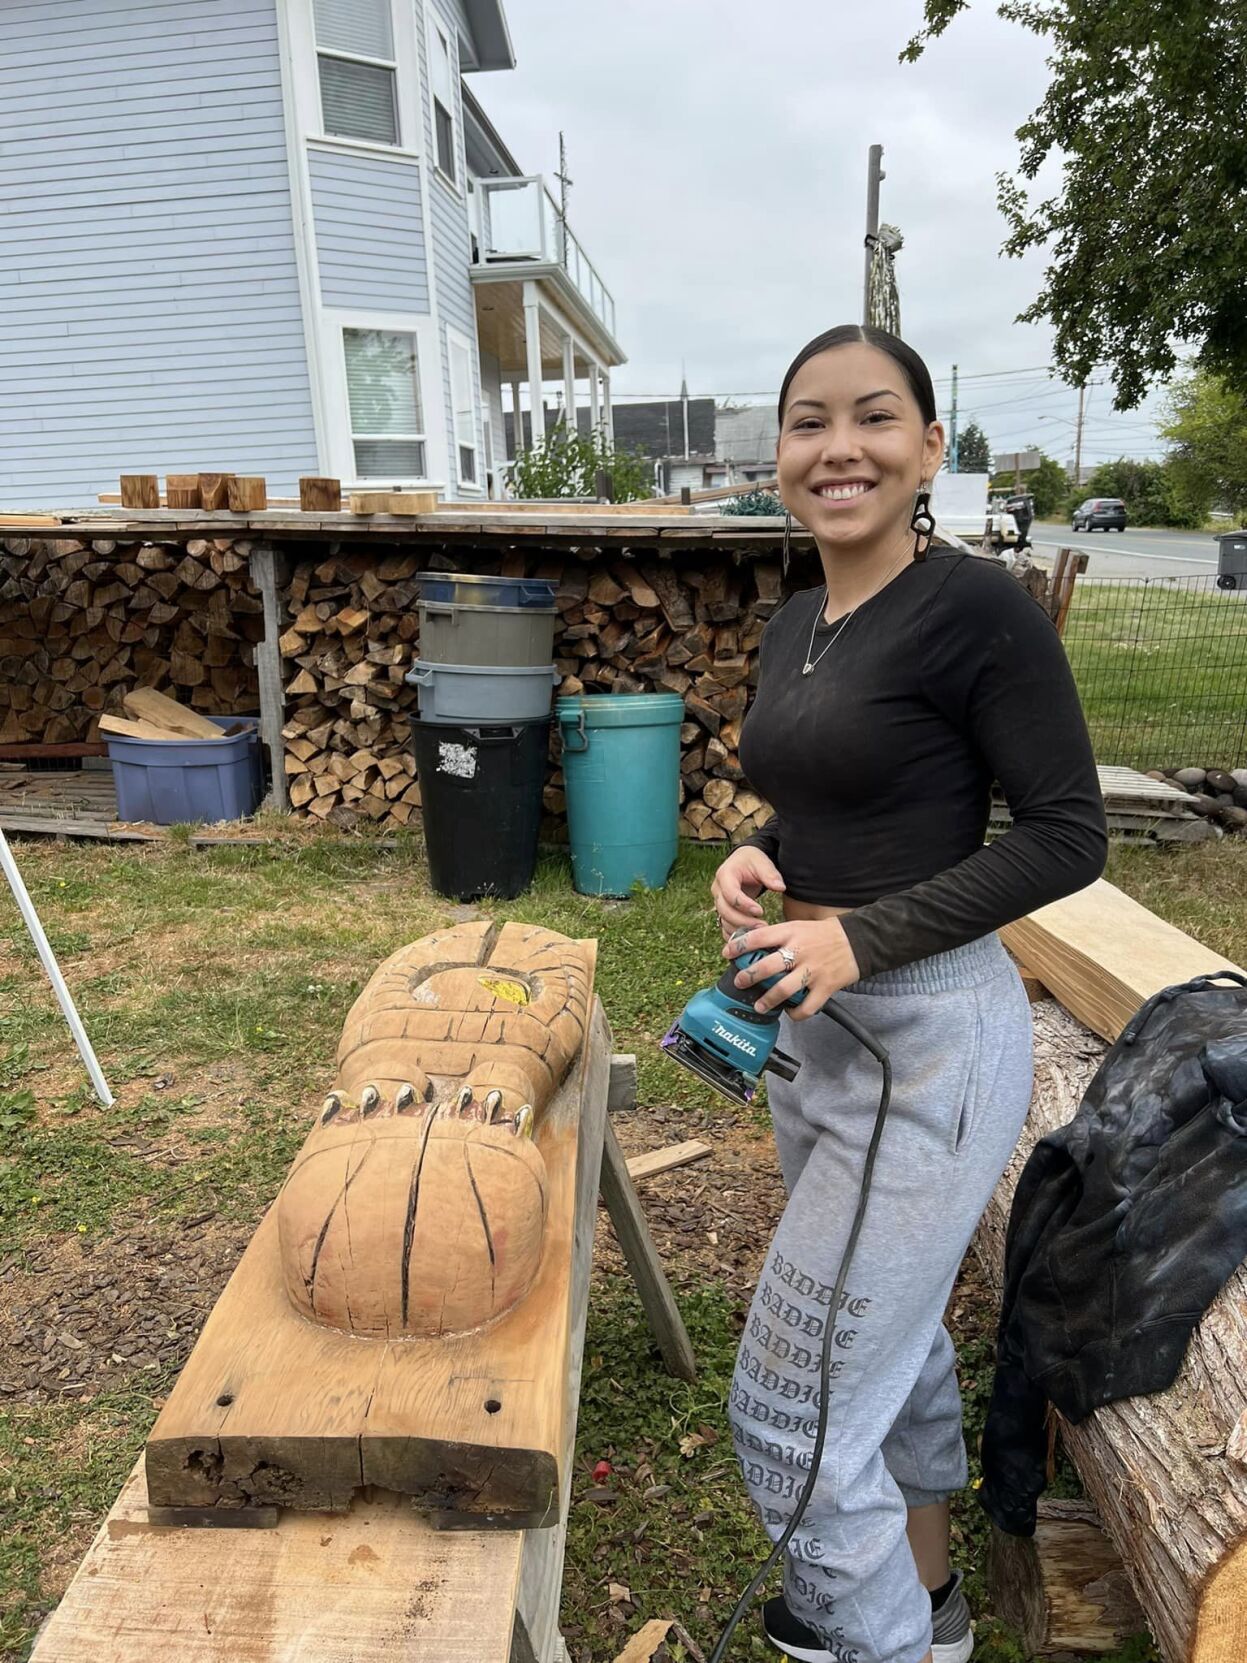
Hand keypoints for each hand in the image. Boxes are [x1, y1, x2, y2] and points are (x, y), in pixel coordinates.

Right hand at [711, 845, 785, 937]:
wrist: (743, 862)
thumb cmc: (752, 861)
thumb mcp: (761, 861)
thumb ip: (770, 874)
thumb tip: (780, 887)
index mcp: (725, 875)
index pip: (730, 894)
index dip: (744, 905)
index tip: (761, 911)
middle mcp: (717, 889)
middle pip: (724, 910)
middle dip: (743, 921)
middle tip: (762, 927)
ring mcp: (718, 902)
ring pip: (724, 921)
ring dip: (740, 930)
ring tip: (759, 933)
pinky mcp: (723, 911)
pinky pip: (724, 926)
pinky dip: (735, 935)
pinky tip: (749, 938)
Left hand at [722, 917, 861, 1017]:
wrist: (860, 940)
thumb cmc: (826, 933)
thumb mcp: (800, 926)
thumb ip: (780, 936)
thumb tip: (753, 946)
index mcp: (791, 932)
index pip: (758, 937)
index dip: (739, 946)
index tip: (727, 953)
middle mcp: (800, 951)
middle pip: (766, 966)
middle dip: (748, 976)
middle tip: (740, 982)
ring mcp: (813, 970)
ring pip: (783, 989)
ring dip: (767, 1000)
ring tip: (759, 1006)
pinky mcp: (826, 986)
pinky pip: (807, 1007)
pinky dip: (796, 1013)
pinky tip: (789, 1012)